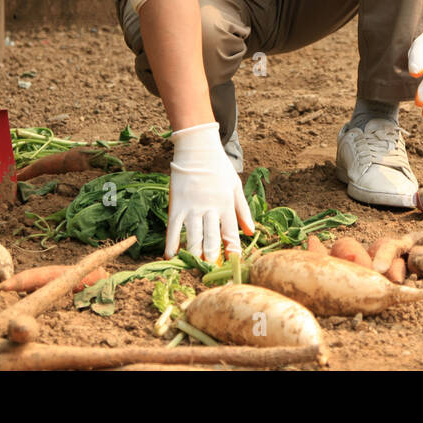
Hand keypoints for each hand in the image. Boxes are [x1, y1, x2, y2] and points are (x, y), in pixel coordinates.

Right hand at [165, 122, 253, 260]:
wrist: (197, 148)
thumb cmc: (218, 167)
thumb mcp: (235, 186)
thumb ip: (243, 210)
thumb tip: (251, 232)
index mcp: (226, 204)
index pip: (230, 233)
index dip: (232, 251)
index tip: (232, 264)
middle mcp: (210, 209)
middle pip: (211, 240)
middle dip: (212, 258)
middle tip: (211, 273)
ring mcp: (192, 208)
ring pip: (193, 238)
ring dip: (194, 255)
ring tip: (195, 269)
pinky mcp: (177, 205)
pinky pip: (173, 229)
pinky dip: (171, 244)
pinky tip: (171, 256)